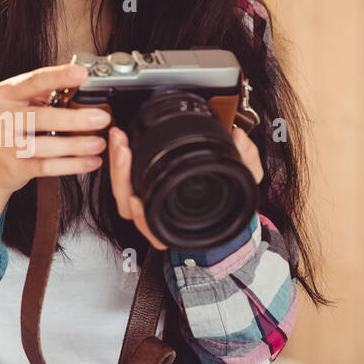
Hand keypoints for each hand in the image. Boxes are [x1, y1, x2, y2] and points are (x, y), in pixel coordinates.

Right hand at [0, 62, 109, 227]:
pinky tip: (91, 161)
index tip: (81, 73)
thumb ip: (43, 93)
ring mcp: (6, 145)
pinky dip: (73, 165)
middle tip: (102, 118)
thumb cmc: (11, 126)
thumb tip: (83, 83)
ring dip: (76, 146)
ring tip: (99, 143)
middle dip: (75, 119)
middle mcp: (3, 118)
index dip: (58, 76)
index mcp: (6, 94)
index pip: (34, 81)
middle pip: (41, 118)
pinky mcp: (15, 167)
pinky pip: (47, 167)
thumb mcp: (18, 102)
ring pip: (45, 146)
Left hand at [107, 124, 264, 252]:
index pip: (152, 227)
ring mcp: (146, 200)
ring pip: (120, 192)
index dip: (141, 217)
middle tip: (123, 148)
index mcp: (178, 224)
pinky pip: (122, 181)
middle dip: (121, 175)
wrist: (222, 201)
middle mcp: (158, 215)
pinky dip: (118, 164)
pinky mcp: (140, 184)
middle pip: (127, 205)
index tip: (137, 199)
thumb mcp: (245, 179)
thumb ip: (246, 160)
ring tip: (120, 140)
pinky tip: (120, 146)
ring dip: (116, 165)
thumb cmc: (229, 196)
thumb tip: (238, 136)